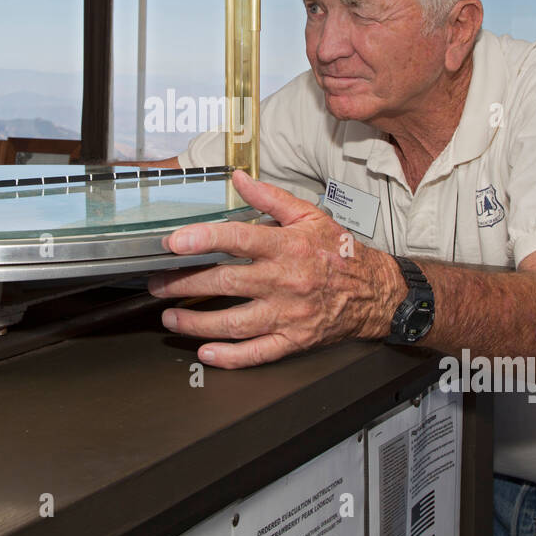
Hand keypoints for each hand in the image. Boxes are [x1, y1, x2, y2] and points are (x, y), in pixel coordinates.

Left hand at [147, 169, 404, 368]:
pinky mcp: (294, 341)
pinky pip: (257, 353)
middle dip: (184, 284)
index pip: (238, 240)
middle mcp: (285, 281)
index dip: (202, 240)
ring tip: (170, 317)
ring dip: (196, 322)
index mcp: (288, 247)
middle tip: (158, 284)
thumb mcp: (310, 216)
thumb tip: (240, 178)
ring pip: (234, 323)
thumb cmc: (340, 253)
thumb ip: (270, 198)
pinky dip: (229, 356)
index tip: (173, 243)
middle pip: (225, 283)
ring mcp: (288, 315)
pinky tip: (205, 351)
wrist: (377, 293)